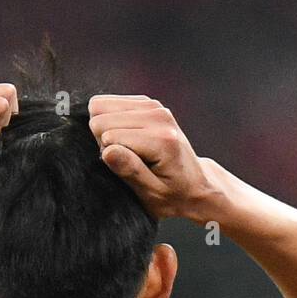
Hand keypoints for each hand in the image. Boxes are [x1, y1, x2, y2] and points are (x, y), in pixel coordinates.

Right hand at [88, 95, 225, 221]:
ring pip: (100, 107)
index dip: (107, 156)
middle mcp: (158, 116)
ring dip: (106, 129)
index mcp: (161, 140)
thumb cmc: (174, 194)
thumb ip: (130, 170)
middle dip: (104, 140)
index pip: (107, 137)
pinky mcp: (147, 103)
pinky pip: (108, 103)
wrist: (196, 184)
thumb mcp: (152, 193)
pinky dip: (111, 120)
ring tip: (127, 148)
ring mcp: (154, 106)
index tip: (125, 168)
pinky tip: (127, 137)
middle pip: (100, 118)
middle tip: (126, 158)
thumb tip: (107, 151)